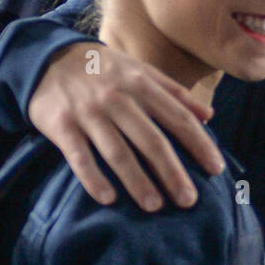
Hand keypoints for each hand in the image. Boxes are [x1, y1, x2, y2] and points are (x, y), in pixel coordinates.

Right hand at [28, 42, 222, 210]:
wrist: (48, 58)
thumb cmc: (105, 70)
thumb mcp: (142, 72)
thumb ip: (175, 94)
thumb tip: (209, 116)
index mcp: (142, 85)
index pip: (179, 118)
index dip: (200, 144)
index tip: (216, 169)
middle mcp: (118, 99)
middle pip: (151, 140)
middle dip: (172, 172)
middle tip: (189, 200)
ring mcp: (89, 113)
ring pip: (118, 152)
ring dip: (137, 181)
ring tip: (155, 206)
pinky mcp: (61, 126)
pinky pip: (79, 156)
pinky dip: (93, 178)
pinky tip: (109, 199)